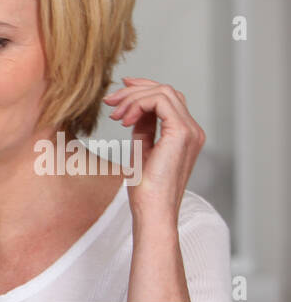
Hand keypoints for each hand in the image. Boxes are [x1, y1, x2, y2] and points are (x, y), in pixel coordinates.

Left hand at [102, 76, 204, 226]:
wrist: (153, 211)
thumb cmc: (146, 191)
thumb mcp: (142, 152)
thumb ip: (143, 130)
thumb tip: (135, 111)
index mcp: (185, 134)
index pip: (168, 99)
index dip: (142, 90)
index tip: (117, 96)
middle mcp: (192, 130)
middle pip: (166, 91)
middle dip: (133, 91)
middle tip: (109, 102)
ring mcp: (190, 130)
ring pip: (163, 92)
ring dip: (133, 98)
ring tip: (115, 115)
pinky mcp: (181, 133)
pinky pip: (160, 101)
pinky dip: (138, 104)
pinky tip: (124, 120)